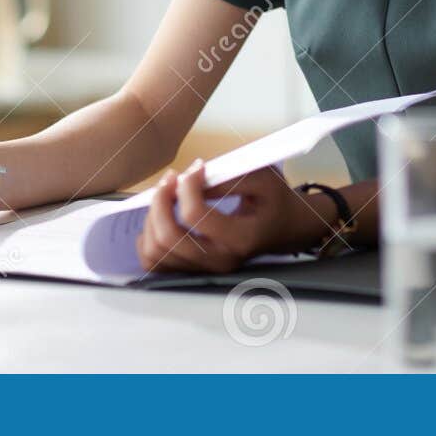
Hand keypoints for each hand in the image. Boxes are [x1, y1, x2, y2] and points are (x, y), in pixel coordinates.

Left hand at [134, 162, 333, 273]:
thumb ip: (226, 178)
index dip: (187, 185)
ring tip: (165, 196)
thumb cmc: (275, 200)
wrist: (287, 228)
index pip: (194, 215)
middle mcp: (220, 261)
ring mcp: (205, 269)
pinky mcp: (193, 270)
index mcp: (240, 239)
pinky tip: (159, 218)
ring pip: (156, 250)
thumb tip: (189, 181)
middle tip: (172, 177)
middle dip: (160, 201)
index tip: (197, 166)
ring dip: (152, 218)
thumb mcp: (262, 178)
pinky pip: (154, 262)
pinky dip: (148, 238)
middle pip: (168, 237)